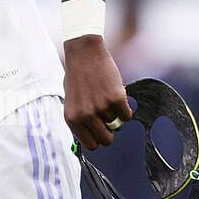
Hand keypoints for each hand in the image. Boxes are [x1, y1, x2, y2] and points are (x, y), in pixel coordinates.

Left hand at [63, 35, 131, 150]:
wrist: (84, 53)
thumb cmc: (77, 77)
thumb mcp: (71, 101)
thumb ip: (80, 120)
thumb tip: (92, 138)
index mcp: (72, 119)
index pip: (91, 145)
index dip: (98, 138)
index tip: (100, 130)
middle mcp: (85, 116)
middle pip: (107, 140)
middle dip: (110, 132)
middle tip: (108, 119)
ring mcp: (101, 108)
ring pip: (117, 125)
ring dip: (115, 115)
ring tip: (106, 98)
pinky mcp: (116, 98)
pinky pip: (127, 115)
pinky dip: (126, 109)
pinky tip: (117, 96)